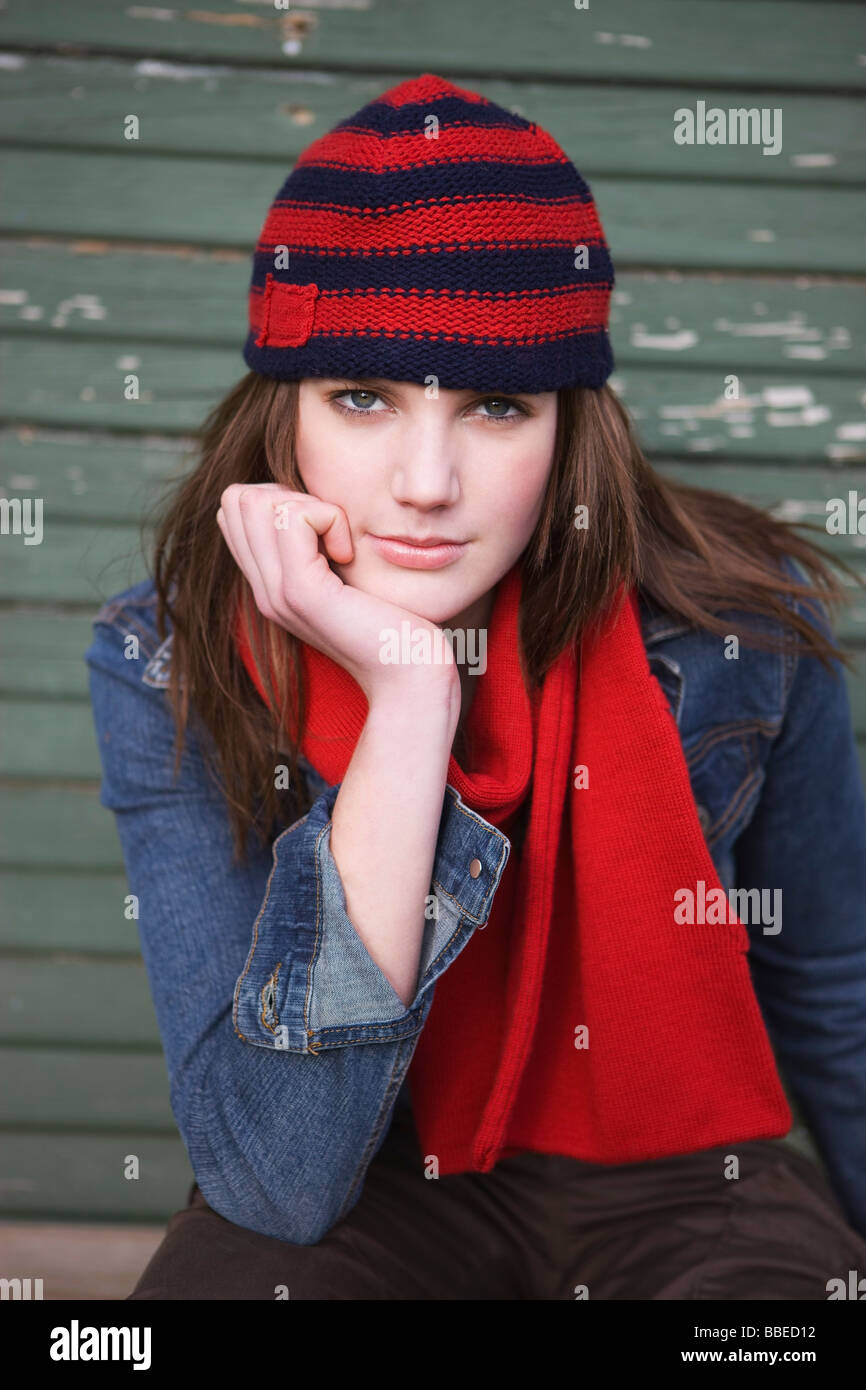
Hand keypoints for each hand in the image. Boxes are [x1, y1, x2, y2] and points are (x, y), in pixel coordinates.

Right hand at [217, 483, 460, 709]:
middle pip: (237, 499)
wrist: (409, 675)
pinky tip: (348, 554)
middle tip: (330, 533)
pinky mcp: (302, 592)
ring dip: (310, 506)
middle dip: (288, 495)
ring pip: (258, 503)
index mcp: (270, 586)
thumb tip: (311, 501)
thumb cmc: (394, 624)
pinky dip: (328, 519)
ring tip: (340, 546)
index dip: (279, 499)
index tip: (323, 531)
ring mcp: (276, 593)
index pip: (234, 509)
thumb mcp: (347, 578)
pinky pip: (293, 518)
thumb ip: (319, 547)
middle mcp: (264, 590)